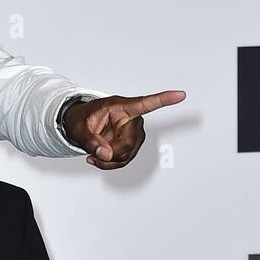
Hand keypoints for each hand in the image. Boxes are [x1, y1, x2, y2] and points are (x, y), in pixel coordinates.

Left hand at [63, 91, 185, 170]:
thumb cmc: (80, 119)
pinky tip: (99, 158)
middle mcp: (133, 119)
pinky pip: (125, 160)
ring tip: (94, 155)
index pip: (145, 103)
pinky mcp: (132, 144)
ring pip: (128, 155)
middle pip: (129, 143)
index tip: (180, 95)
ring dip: (109, 161)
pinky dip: (111, 164)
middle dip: (110, 153)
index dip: (163, 100)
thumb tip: (105, 154)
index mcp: (121, 107)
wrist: (79, 125)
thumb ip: (90, 141)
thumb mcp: (78, 128)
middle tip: (94, 152)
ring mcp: (134, 133)